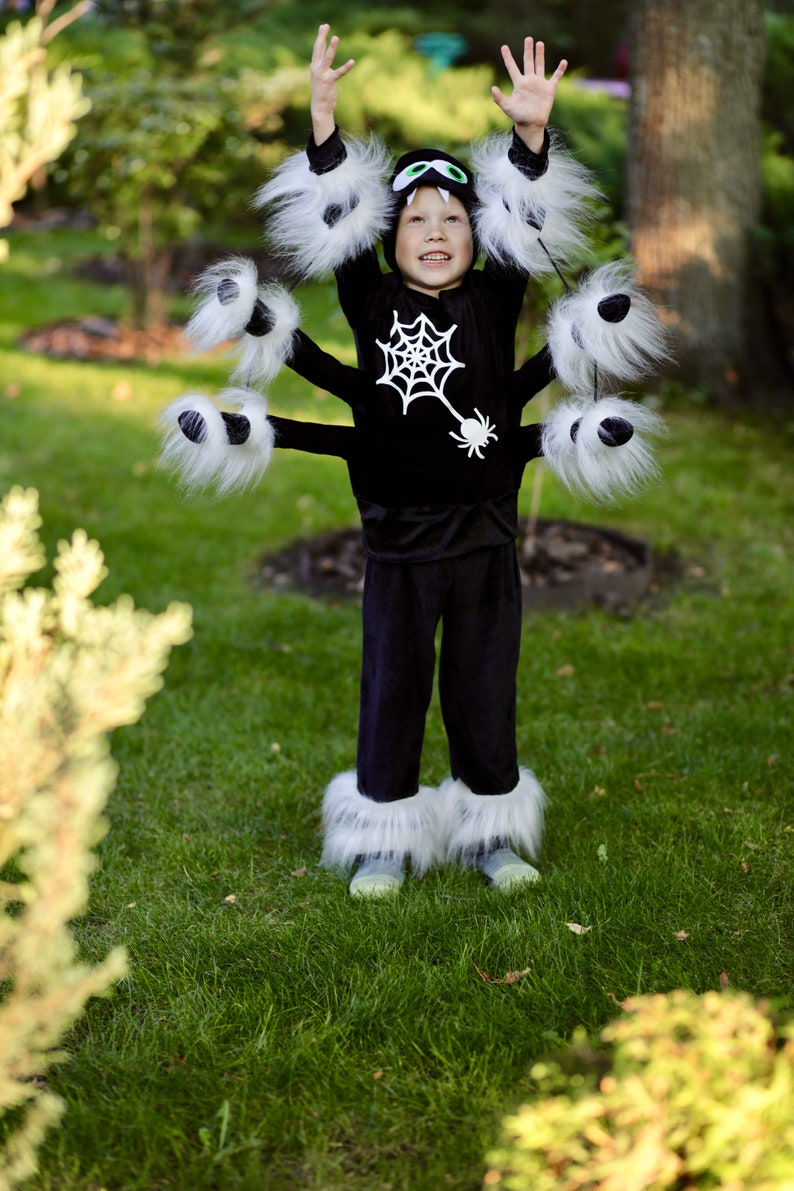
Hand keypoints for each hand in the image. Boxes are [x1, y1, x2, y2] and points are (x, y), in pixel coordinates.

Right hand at [310, 23, 354, 145]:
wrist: (319, 107)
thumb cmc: (321, 91)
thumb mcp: (320, 75)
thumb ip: (322, 64)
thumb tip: (324, 54)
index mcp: (314, 66)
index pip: (317, 49)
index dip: (320, 37)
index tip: (323, 26)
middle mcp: (316, 68)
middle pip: (319, 49)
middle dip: (322, 37)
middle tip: (326, 26)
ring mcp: (322, 75)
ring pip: (327, 58)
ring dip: (332, 48)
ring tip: (336, 37)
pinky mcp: (330, 82)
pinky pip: (339, 73)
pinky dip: (346, 67)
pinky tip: (352, 61)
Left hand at [492, 37, 566, 150]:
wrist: (532, 124)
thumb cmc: (519, 117)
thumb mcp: (507, 107)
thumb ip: (499, 98)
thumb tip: (492, 88)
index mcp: (519, 83)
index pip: (512, 67)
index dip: (508, 57)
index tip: (504, 47)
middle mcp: (529, 80)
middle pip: (528, 62)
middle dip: (528, 50)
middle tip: (528, 38)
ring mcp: (539, 84)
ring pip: (540, 65)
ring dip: (540, 55)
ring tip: (540, 43)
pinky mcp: (549, 89)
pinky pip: (556, 77)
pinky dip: (560, 70)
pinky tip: (564, 62)